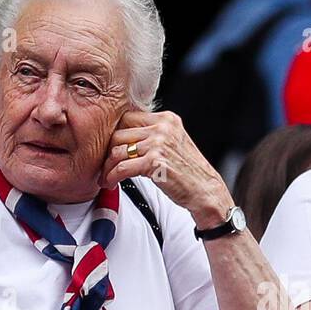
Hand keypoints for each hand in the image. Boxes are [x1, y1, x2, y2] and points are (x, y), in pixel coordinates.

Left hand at [101, 110, 232, 225]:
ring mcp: (159, 143)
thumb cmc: (189, 173)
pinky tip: (111, 183)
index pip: (127, 118)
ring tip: (106, 178)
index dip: (114, 135)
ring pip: (117, 150)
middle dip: (107, 152)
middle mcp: (162, 127)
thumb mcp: (174, 143)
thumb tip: (122, 137)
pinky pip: (122, 167)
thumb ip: (153, 135)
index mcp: (167, 119)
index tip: (110, 150)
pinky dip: (112, 177)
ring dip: (107, 167)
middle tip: (104, 166)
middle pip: (118, 133)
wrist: (206, 191)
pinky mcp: (154, 162)